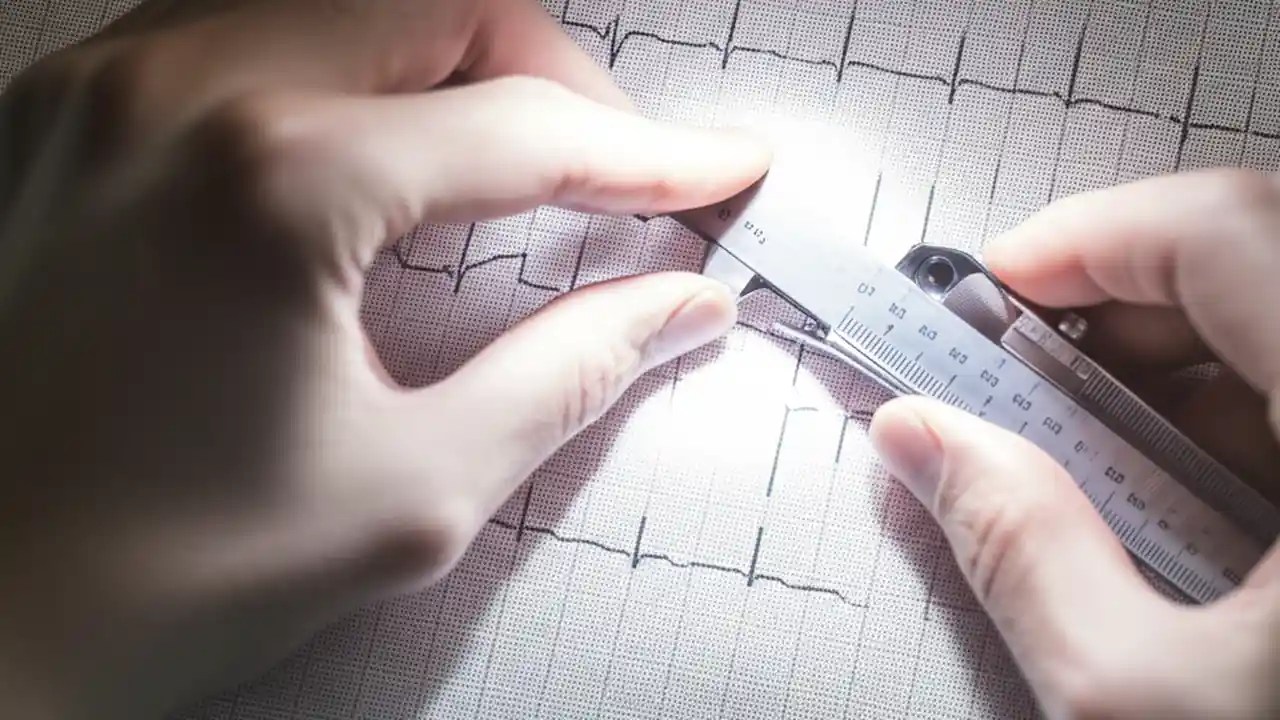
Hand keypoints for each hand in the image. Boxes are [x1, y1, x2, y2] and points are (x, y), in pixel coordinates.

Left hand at [0, 1, 770, 717]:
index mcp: (277, 183)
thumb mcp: (408, 494)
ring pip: (342, 0)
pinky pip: (243, 31)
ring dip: (451, 63)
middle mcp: (176, 94)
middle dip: (557, 79)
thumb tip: (675, 308)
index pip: (526, 127)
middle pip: (443, 4)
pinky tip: (374, 154)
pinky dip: (345, 72)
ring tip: (505, 161)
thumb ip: (567, 375)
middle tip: (610, 172)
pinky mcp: (61, 115)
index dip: (651, 154)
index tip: (717, 174)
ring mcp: (103, 89)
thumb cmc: (150, 581)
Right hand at [870, 169, 1279, 718]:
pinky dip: (1244, 429)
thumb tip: (925, 444)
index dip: (1096, 237)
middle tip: (1024, 376)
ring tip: (1095, 455)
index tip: (998, 286)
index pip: (1232, 237)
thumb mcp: (1144, 702)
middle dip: (1122, 312)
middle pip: (1266, 270)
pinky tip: (1192, 508)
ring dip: (1180, 374)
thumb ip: (1017, 549)